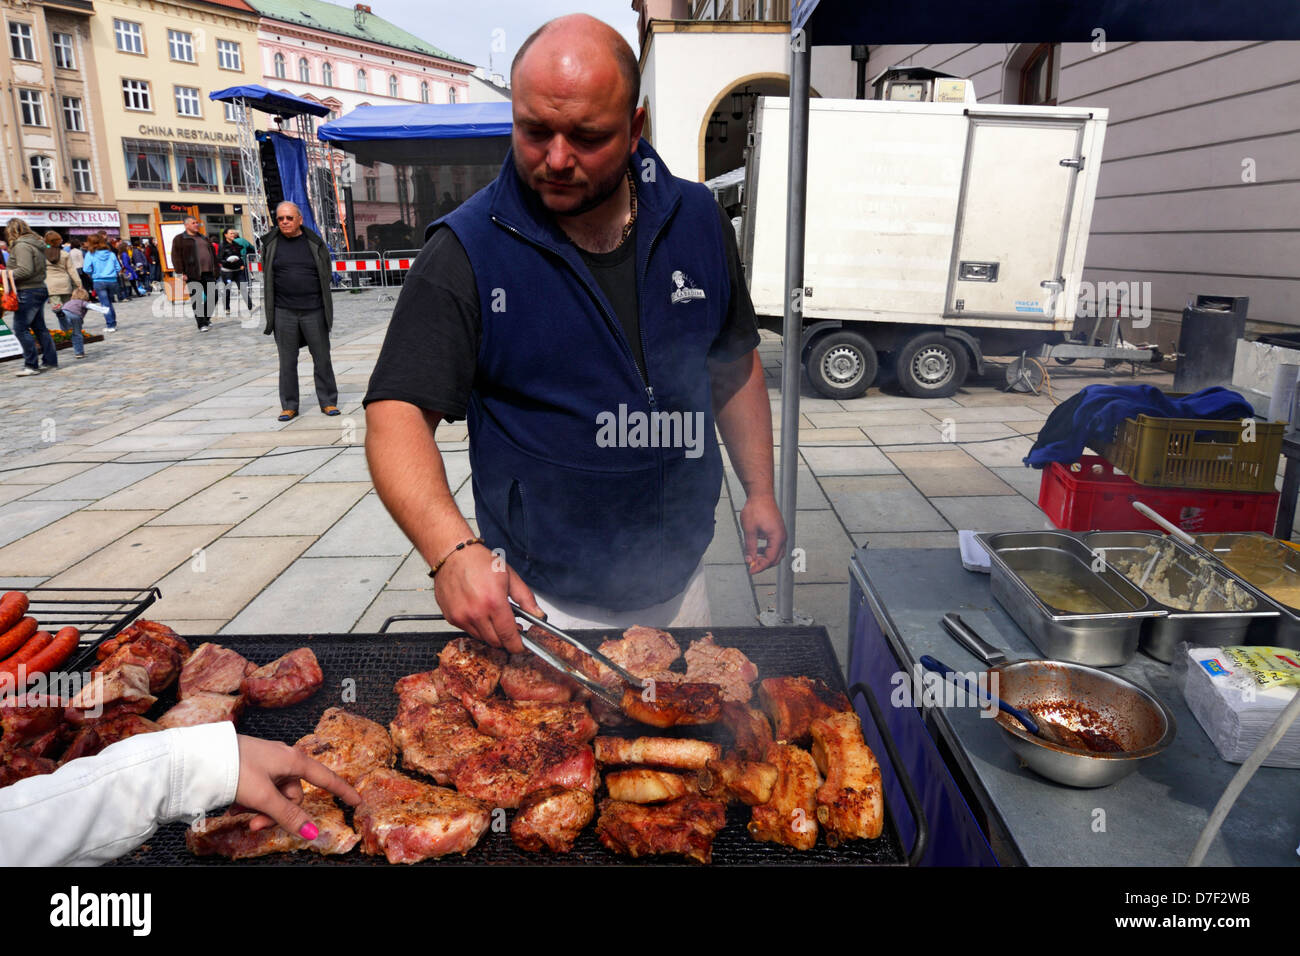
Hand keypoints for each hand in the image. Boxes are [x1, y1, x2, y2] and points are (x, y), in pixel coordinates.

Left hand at [233, 735, 360, 836]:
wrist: (201, 757)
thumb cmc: (237, 769)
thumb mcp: (263, 796)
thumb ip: (288, 815)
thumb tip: (312, 833)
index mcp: (294, 760)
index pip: (325, 778)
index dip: (342, 790)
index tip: (357, 801)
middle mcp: (284, 759)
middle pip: (294, 794)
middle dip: (278, 813)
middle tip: (256, 824)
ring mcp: (267, 763)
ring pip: (275, 795)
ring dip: (260, 809)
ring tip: (239, 814)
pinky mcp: (251, 767)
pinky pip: (261, 790)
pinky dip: (251, 802)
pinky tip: (234, 807)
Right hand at [432, 543, 541, 652]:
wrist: (453, 555)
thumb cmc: (479, 561)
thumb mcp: (510, 576)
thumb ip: (526, 599)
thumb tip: (538, 614)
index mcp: (493, 602)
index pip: (508, 636)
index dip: (517, 645)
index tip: (520, 645)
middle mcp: (476, 613)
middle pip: (495, 641)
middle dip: (505, 638)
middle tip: (510, 627)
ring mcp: (461, 617)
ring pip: (481, 638)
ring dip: (490, 632)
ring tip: (493, 615)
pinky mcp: (451, 618)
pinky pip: (467, 630)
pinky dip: (476, 626)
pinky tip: (478, 611)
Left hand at [739, 492, 786, 574]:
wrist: (761, 495)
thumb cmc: (756, 508)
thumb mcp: (749, 530)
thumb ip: (750, 547)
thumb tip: (749, 560)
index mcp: (777, 538)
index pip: (770, 559)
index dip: (759, 567)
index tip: (750, 570)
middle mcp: (782, 537)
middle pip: (775, 559)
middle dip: (763, 564)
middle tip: (751, 566)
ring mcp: (781, 534)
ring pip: (776, 554)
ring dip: (766, 558)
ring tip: (754, 558)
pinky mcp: (778, 531)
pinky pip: (776, 546)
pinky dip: (767, 551)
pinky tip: (758, 549)